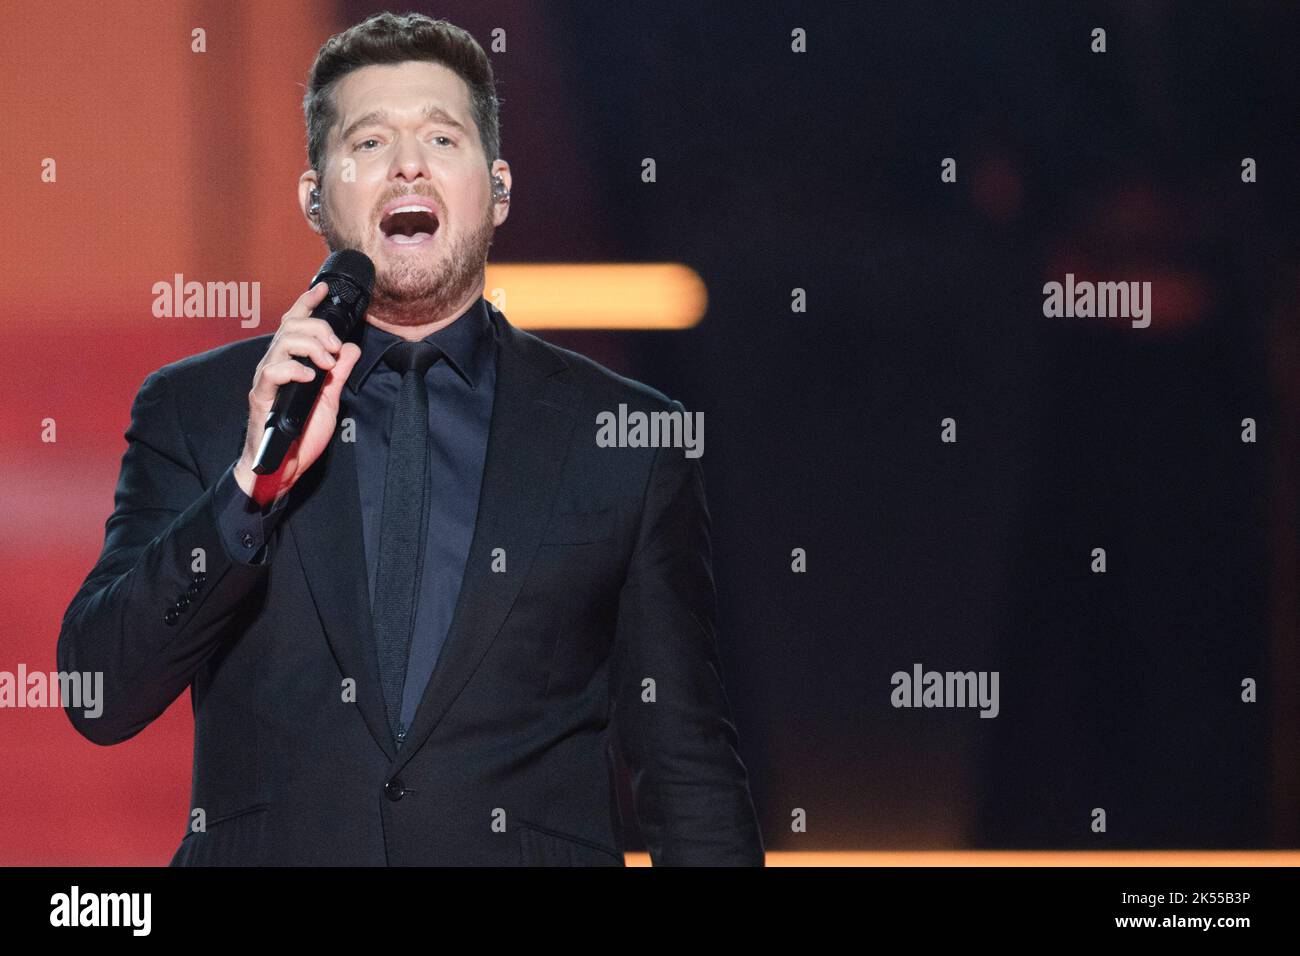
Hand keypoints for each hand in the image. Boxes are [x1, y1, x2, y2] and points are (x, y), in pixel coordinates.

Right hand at [234, 281, 361, 506]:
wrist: (284, 468)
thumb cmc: (301, 435)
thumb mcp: (329, 399)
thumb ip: (339, 373)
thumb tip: (352, 347)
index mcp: (290, 362)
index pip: (295, 324)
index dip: (306, 303)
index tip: (323, 289)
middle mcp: (274, 366)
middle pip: (291, 328)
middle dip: (318, 329)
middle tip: (336, 348)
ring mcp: (266, 380)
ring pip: (281, 344)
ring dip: (310, 346)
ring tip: (326, 362)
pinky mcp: (260, 398)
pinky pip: (272, 372)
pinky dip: (293, 369)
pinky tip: (311, 377)